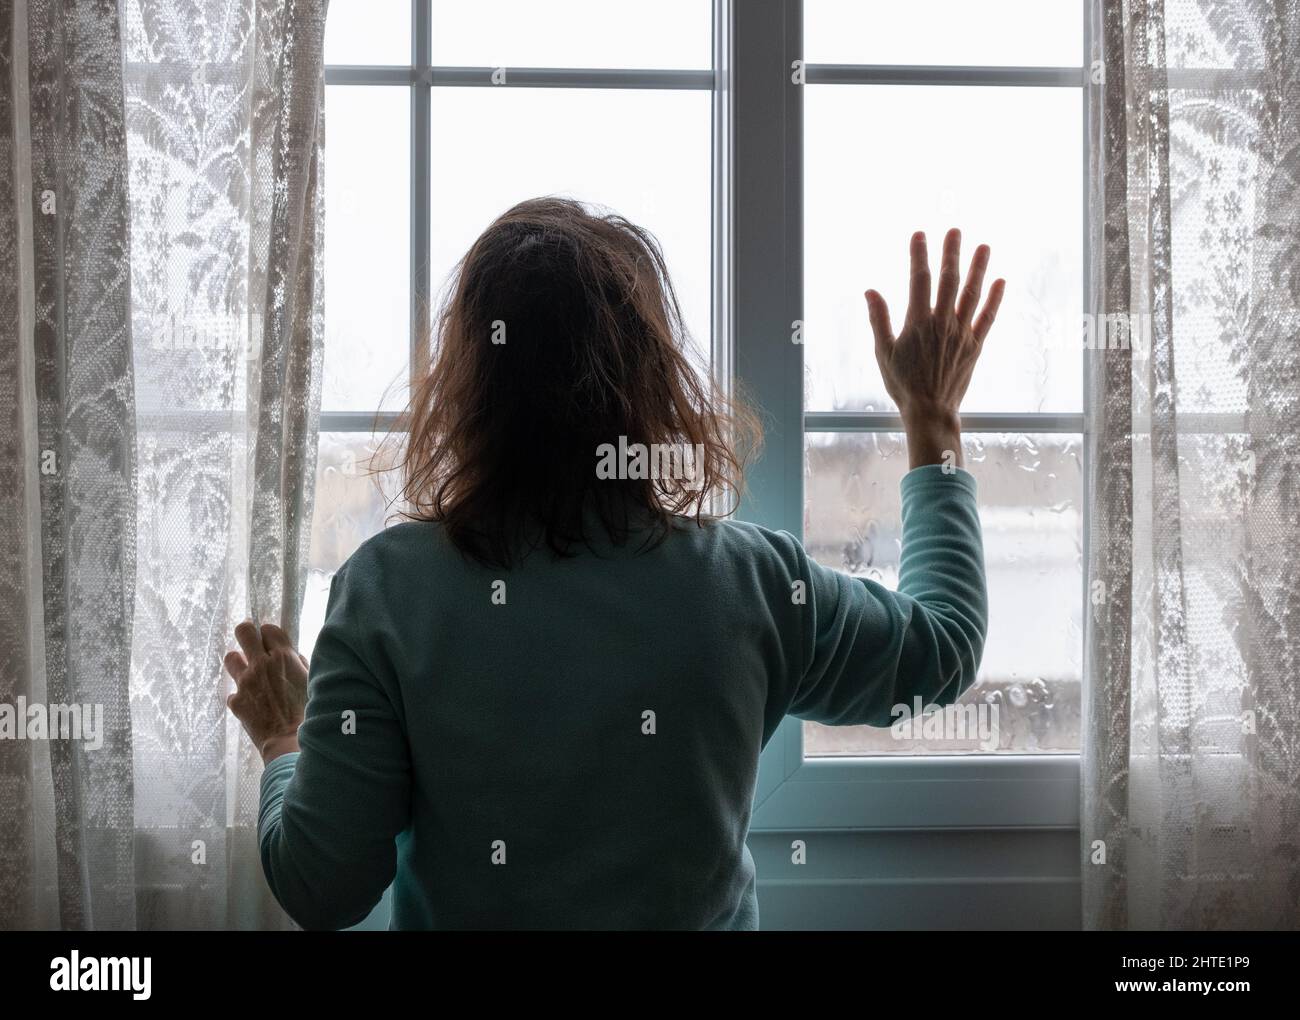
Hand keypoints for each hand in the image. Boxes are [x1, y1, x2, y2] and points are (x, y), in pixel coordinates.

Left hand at [224, 620, 307, 762]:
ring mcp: (246, 683)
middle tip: (250, 641)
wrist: (290, 741)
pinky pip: (234, 691)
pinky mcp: (237, 701)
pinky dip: (242, 695)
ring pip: (230, 657)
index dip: (269, 633)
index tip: (271, 641)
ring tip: (248, 672)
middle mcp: (262, 665)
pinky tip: (253, 703)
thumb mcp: (312, 682)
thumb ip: (299, 665)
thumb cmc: (308, 712)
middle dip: (247, 633)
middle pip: (244, 631)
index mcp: (284, 657)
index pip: (269, 628)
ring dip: (239, 662)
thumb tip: (292, 657)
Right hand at [865, 229, 1004, 468]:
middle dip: (951, 253)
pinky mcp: (975, 345)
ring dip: (978, 268)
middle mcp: (942, 323)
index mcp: (917, 323)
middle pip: (949, 280)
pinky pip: (988, 317)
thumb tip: (871, 291)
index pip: (919, 280)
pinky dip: (995, 298)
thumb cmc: (902, 384)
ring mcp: (962, 333)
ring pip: (972, 293)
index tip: (919, 234)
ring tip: (983, 246)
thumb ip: (879, 319)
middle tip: (955, 230)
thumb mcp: (883, 352)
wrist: (930, 410)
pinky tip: (1000, 281)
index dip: (919, 255)